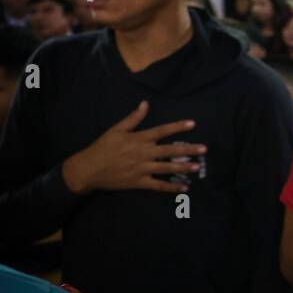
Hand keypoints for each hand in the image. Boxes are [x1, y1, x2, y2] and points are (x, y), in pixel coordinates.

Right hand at [61, 101, 205, 194]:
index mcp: (139, 139)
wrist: (88, 169)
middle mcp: (143, 153)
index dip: (178, 127)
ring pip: (167, 168)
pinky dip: (172, 187)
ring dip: (184, 168)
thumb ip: (133, 118)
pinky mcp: (139, 182)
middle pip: (170, 150)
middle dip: (188, 149)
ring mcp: (142, 168)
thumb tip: (145, 104)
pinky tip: (184, 188)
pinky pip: (158, 185)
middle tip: (204, 149)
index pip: (162, 131)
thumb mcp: (116, 129)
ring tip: (198, 167)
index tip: (193, 123)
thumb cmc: (102, 147)